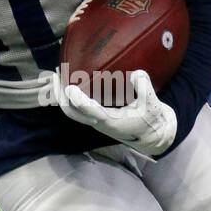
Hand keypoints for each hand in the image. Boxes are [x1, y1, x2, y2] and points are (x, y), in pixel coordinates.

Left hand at [52, 68, 176, 157]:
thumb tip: (136, 74)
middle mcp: (99, 122)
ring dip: (61, 95)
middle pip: (71, 112)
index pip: (90, 112)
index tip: (70, 88)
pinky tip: (68, 81)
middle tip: (56, 73)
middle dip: (60, 95)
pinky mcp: (96, 117)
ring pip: (71, 110)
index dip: (79, 101)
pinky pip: (76, 107)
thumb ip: (145, 89)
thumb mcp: (154, 105)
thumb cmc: (152, 121)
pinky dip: (69, 96)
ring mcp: (95, 120)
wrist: (153, 136)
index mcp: (111, 122)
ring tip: (57, 74)